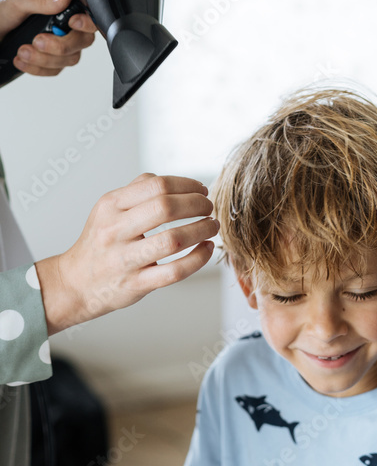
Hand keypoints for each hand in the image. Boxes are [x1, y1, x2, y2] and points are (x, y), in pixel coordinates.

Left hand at [0, 0, 96, 75]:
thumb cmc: (1, 12)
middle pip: (83, 39)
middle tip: (37, 41)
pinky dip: (39, 68)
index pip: (89, 12)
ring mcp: (63, 41)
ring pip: (71, 58)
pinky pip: (57, 70)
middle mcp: (67, 20)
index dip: (87, 22)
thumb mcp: (18, 0)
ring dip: (45, 59)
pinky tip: (22, 59)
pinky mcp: (55, 58)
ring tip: (22, 51)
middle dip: (60, 45)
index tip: (72, 24)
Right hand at [35, 173, 219, 334]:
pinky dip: (198, 259)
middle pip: (165, 208)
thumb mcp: (107, 210)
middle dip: (197, 205)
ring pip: (173, 240)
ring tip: (212, 227)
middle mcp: (115, 230)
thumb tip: (174, 181)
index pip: (156, 185)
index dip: (186, 185)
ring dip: (202, 230)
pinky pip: (174, 271)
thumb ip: (136, 191)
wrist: (75, 283)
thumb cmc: (100, 244)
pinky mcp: (136, 284)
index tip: (201, 190)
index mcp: (110, 206)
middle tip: (209, 208)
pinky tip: (206, 249)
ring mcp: (125, 259)